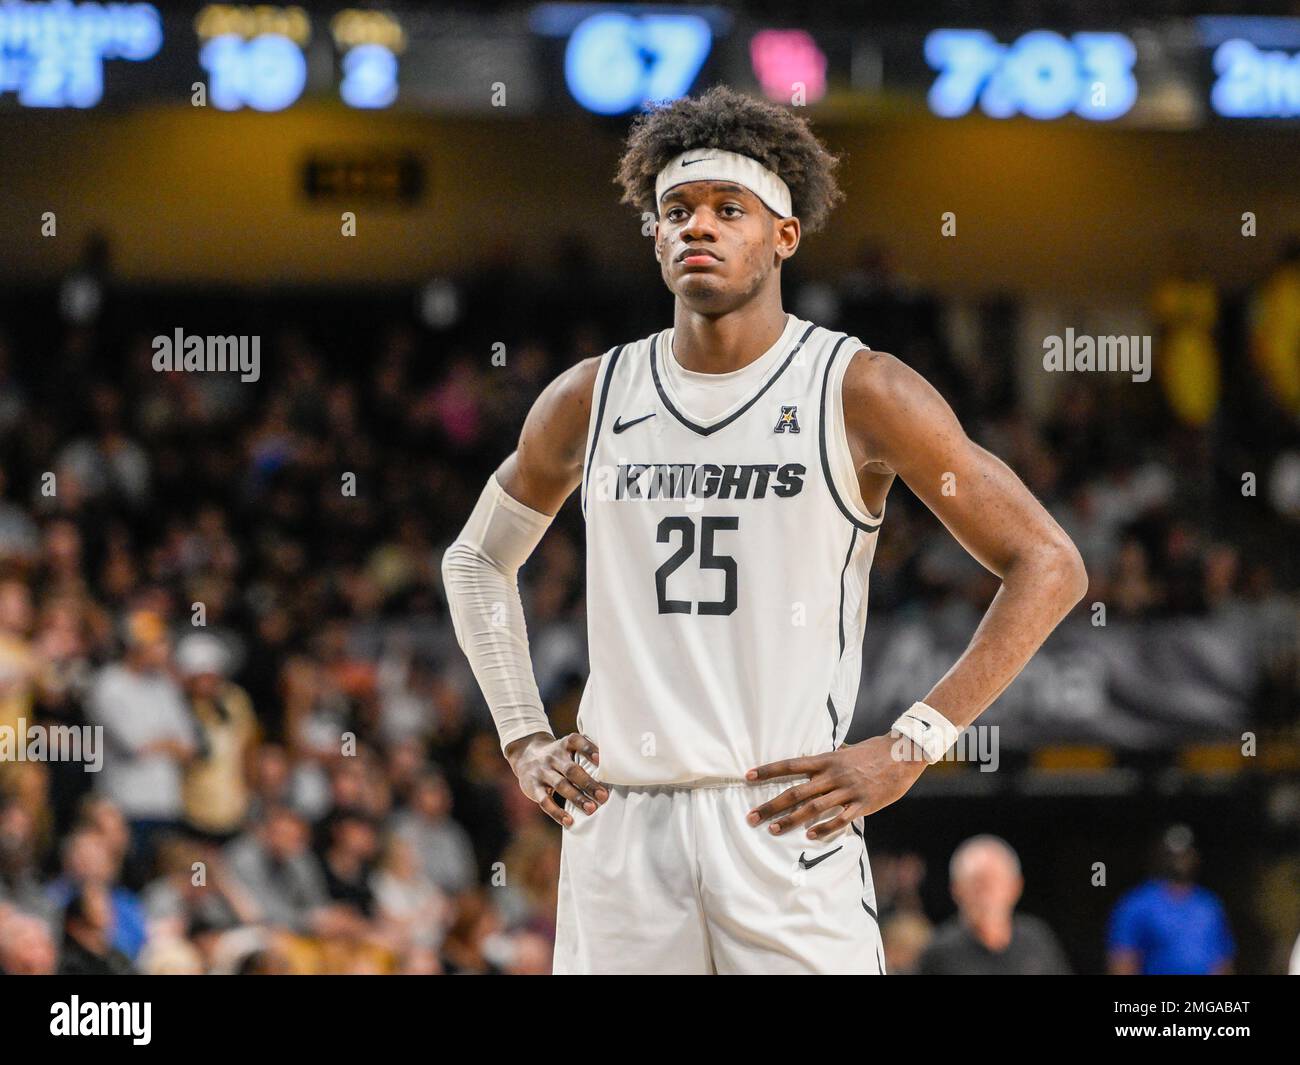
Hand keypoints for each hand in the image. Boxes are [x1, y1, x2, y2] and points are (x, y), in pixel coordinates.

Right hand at [504, 732, 607, 827]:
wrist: (525, 754)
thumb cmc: (558, 755)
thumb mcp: (567, 747)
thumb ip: (585, 753)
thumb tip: (616, 766)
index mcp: (564, 744)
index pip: (576, 742)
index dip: (589, 749)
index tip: (601, 760)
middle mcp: (552, 757)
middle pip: (571, 770)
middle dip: (588, 783)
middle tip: (603, 796)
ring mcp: (542, 772)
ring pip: (560, 785)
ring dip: (576, 798)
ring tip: (591, 809)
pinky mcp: (533, 787)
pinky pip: (545, 801)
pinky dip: (557, 812)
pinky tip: (569, 821)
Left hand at [745, 734, 927, 839]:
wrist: (904, 754)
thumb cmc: (875, 751)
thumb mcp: (847, 751)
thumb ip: (830, 759)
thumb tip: (814, 762)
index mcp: (827, 760)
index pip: (791, 765)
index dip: (768, 771)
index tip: (747, 777)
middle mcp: (833, 775)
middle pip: (796, 792)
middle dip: (771, 805)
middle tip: (751, 816)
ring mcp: (847, 790)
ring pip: (813, 808)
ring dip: (791, 820)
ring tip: (773, 830)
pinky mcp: (863, 804)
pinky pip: (840, 819)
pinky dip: (824, 828)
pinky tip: (810, 836)